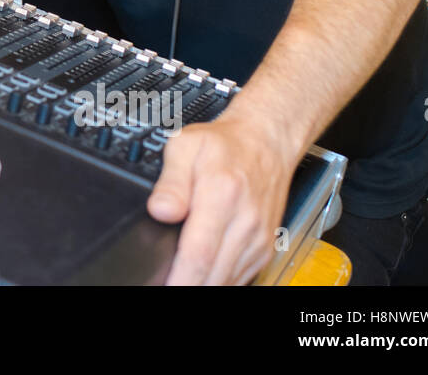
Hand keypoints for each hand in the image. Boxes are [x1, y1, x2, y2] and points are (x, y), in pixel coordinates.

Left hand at [147, 116, 295, 284]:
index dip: (178, 278)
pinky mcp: (265, 249)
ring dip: (203, 285)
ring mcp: (258, 239)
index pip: (199, 254)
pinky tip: (201, 276)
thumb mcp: (185, 145)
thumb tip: (160, 210)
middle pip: (213, 276)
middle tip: (163, 283)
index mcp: (222, 196)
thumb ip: (170, 181)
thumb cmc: (225, 144)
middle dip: (186, 285)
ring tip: (178, 279)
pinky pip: (241, 278)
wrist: (266, 141)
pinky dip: (219, 281)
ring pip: (227, 281)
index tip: (162, 284)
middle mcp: (245, 222)